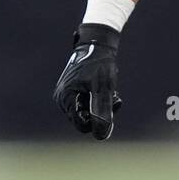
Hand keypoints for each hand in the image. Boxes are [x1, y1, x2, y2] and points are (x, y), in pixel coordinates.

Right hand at [53, 23, 122, 139]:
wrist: (97, 43)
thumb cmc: (100, 64)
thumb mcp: (104, 89)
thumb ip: (102, 112)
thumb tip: (101, 135)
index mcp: (66, 98)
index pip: (81, 125)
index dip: (99, 121)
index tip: (112, 107)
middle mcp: (62, 98)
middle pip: (83, 118)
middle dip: (101, 112)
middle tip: (116, 99)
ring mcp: (66, 94)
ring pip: (86, 111)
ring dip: (101, 106)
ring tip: (114, 94)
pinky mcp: (72, 90)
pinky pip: (85, 103)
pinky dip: (98, 100)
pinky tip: (109, 91)